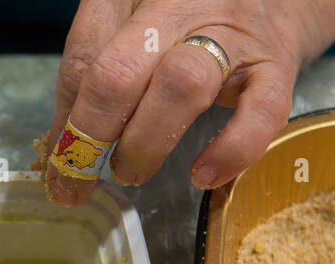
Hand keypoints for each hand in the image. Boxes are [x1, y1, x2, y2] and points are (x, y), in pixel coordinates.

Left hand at [44, 0, 334, 204]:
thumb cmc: (189, 18)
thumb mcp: (132, 29)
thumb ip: (93, 76)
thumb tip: (59, 152)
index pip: (86, 56)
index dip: (67, 120)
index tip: (58, 167)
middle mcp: (183, 5)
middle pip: (121, 71)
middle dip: (95, 134)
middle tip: (88, 173)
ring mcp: (233, 33)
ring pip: (181, 85)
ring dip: (146, 142)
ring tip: (131, 172)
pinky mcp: (276, 65)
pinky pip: (259, 112)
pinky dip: (230, 151)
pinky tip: (202, 175)